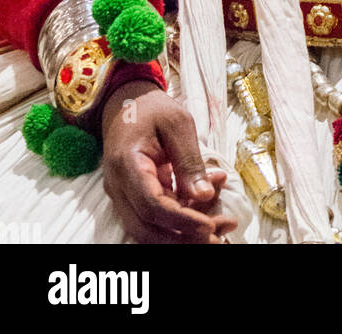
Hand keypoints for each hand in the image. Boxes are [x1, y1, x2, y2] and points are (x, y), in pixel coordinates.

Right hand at [101, 80, 237, 243]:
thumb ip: (190, 160)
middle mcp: (119, 187)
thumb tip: (205, 197)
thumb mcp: (178, 124)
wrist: (127, 104)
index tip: (210, 226)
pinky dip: (182, 218)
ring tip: (222, 226)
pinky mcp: (134, 199)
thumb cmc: (152, 109)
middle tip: (220, 238)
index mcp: (127, 164)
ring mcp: (124, 196)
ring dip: (184, 234)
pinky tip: (211, 203)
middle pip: (146, 229)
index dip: (181, 220)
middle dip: (183, 238)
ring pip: (149, 230)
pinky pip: (156, 217)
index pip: (151, 205)